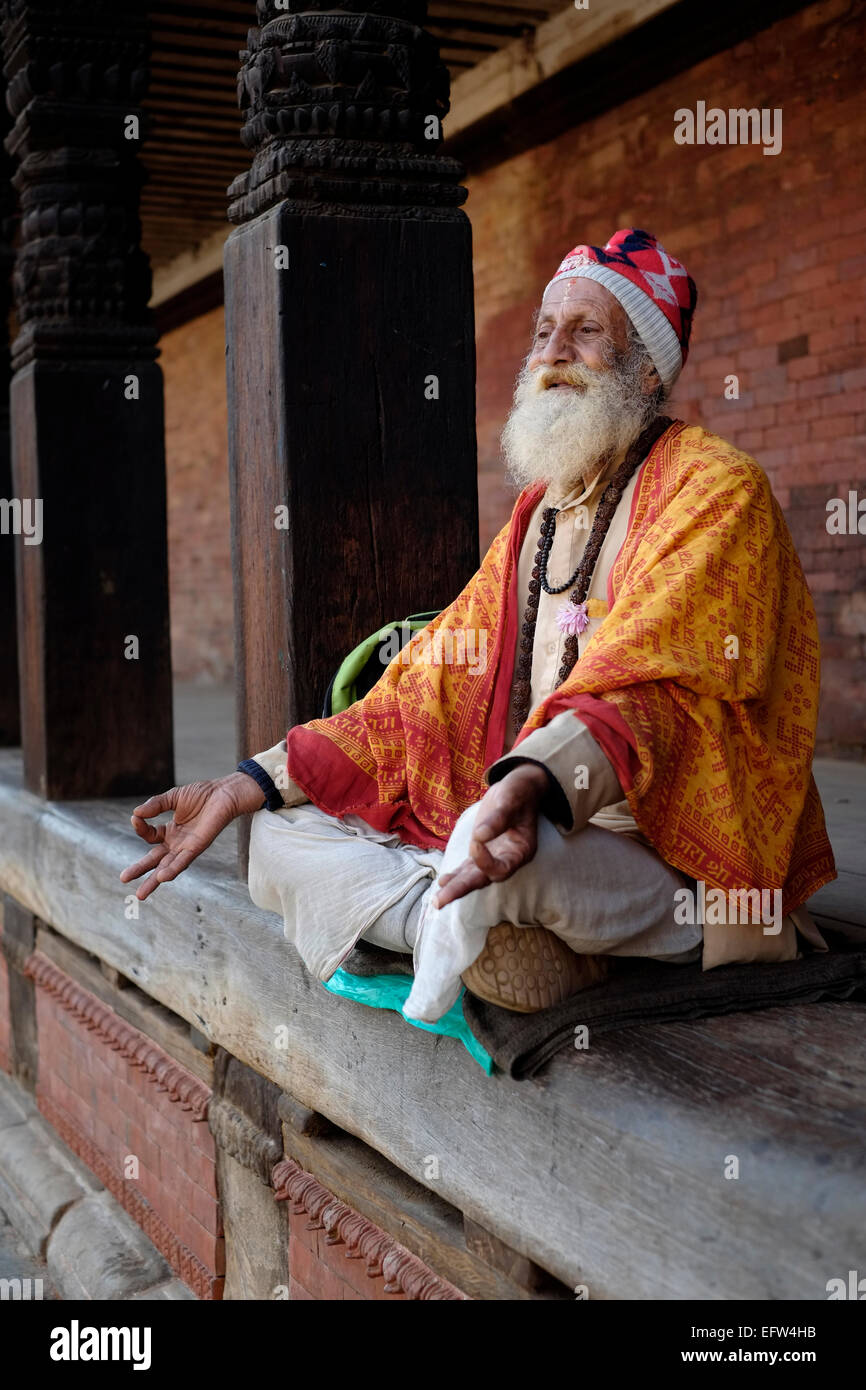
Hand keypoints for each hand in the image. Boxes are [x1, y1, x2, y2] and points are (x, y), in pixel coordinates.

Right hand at [119, 772, 263, 900]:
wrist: (224, 793)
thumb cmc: (202, 795)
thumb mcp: (173, 797)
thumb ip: (155, 805)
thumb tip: (135, 813)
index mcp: (170, 832)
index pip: (150, 836)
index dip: (140, 828)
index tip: (136, 818)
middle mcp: (177, 843)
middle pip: (155, 860)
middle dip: (140, 869)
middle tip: (123, 878)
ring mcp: (187, 847)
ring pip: (167, 867)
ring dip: (154, 880)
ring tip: (141, 894)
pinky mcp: (198, 847)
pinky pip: (183, 861)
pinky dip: (172, 869)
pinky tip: (162, 877)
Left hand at [433, 763, 549, 908]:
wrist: (519, 789)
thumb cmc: (519, 792)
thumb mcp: (511, 798)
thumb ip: (498, 817)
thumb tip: (479, 835)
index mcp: (521, 851)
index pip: (501, 867)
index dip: (485, 860)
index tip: (476, 840)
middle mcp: (508, 860)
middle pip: (484, 879)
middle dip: (461, 889)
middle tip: (440, 901)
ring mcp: (494, 858)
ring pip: (473, 877)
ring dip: (455, 888)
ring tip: (437, 901)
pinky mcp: (482, 853)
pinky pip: (468, 869)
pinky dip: (456, 876)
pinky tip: (442, 883)